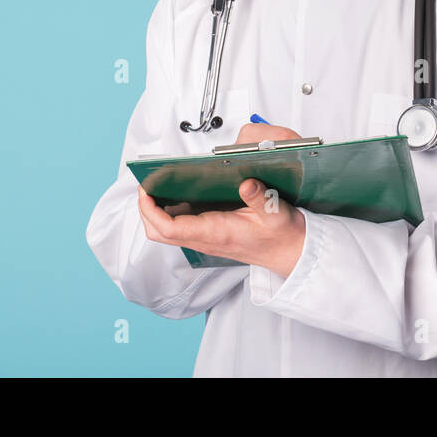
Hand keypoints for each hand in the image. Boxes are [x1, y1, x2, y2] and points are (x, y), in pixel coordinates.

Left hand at [137, 124, 306, 276]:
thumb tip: (246, 183)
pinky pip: (179, 228)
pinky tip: (177, 193)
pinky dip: (170, 212)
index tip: (145, 189)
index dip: (150, 210)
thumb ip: (261, 198)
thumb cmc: (282, 234)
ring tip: (157, 185)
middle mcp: (205, 239)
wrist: (291, 252)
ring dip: (156, 212)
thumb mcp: (276, 212)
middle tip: (146, 186)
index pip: (168, 228)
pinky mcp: (210, 236)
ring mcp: (206, 240)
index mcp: (215, 233)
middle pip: (159, 233)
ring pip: (166, 232)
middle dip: (146, 211)